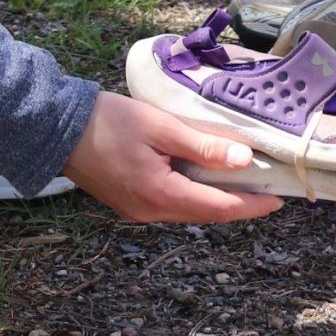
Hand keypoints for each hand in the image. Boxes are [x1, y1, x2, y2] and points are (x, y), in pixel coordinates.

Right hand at [62, 92, 282, 224]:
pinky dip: (192, 193)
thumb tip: (244, 162)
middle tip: (264, 185)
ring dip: (214, 198)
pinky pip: (170, 204)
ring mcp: (137, 211)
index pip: (221, 209)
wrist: (56, 128)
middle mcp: (151, 212)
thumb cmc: (107, 122)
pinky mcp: (128, 203)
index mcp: (162, 195)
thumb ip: (203, 146)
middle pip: (206, 214)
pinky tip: (200, 175)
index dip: (253, 205)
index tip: (279, 199)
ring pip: (188, 210)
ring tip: (238, 178)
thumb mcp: (160, 127)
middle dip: (237, 202)